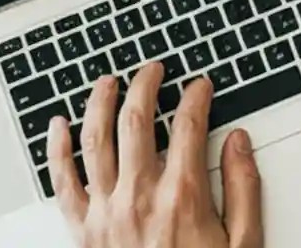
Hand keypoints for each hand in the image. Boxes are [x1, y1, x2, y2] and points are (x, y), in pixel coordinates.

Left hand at [47, 67, 262, 247]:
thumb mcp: (243, 244)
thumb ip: (244, 189)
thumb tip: (240, 144)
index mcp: (182, 197)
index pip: (189, 125)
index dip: (196, 97)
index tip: (200, 87)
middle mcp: (138, 196)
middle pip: (137, 120)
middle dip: (146, 84)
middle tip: (153, 69)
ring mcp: (105, 211)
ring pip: (95, 139)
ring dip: (100, 102)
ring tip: (108, 81)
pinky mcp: (80, 229)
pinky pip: (61, 179)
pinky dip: (56, 147)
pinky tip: (57, 124)